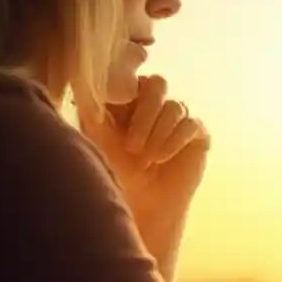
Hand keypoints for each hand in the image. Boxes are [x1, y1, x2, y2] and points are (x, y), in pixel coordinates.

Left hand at [79, 75, 210, 232]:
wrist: (143, 205)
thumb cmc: (116, 172)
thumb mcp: (98, 137)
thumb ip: (92, 106)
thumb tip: (83, 79)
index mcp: (130, 99)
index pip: (134, 77)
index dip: (128, 86)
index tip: (119, 108)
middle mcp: (155, 105)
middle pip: (158, 84)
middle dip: (145, 113)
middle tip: (131, 146)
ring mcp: (178, 119)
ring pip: (175, 106)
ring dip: (159, 132)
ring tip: (148, 158)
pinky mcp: (198, 135)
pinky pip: (191, 124)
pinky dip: (175, 140)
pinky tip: (162, 158)